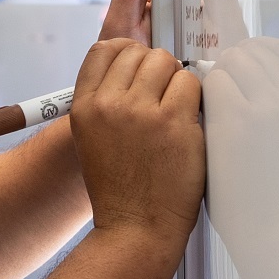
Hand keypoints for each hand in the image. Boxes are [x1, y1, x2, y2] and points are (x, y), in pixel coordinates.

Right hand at [71, 38, 204, 242]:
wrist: (135, 228)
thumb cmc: (120, 187)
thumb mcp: (92, 138)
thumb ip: (106, 101)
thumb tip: (136, 64)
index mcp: (84, 107)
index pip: (103, 49)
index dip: (127, 51)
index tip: (140, 66)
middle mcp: (108, 105)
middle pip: (139, 52)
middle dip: (156, 68)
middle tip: (163, 98)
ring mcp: (141, 112)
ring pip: (166, 62)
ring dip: (176, 81)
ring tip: (175, 110)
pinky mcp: (173, 123)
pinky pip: (190, 84)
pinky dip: (194, 98)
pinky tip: (188, 122)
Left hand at [200, 36, 278, 241]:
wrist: (269, 229)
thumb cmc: (272, 186)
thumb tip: (248, 59)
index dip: (255, 55)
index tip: (239, 75)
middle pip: (252, 50)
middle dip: (230, 67)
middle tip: (221, 98)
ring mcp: (270, 108)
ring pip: (231, 61)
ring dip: (217, 82)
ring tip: (216, 114)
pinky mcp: (239, 119)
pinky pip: (212, 82)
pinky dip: (204, 98)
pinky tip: (207, 124)